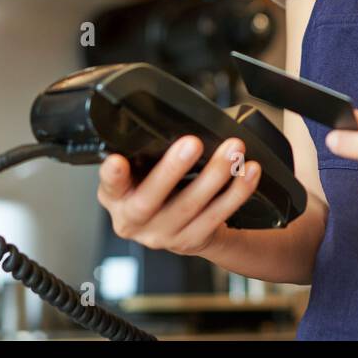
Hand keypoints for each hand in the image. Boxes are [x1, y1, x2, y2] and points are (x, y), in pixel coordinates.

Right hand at [96, 135, 262, 256]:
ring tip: (232, 151)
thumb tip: (168, 117)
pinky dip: (237, 193)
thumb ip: (143, 152)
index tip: (118, 161)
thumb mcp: (139, 170)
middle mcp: (134, 221)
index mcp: (116, 197)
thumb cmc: (158, 189)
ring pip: (190, 207)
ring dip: (215, 176)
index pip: (109, 185)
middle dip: (172, 170)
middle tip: (192, 143)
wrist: (182, 228)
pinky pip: (217, 216)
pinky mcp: (191, 241)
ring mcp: (162, 235)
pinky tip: (248, 173)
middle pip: (149, 199)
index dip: (112, 176)